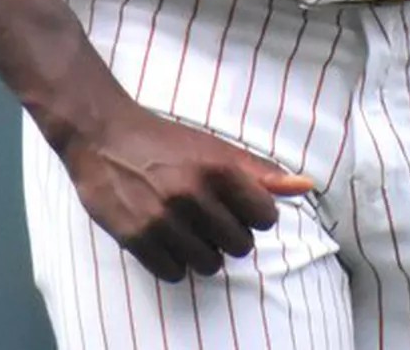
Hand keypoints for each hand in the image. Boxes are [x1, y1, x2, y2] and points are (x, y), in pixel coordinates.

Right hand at [56, 95, 314, 281]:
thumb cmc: (165, 142)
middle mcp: (192, 194)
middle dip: (229, 236)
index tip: (237, 207)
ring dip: (202, 252)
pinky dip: (173, 262)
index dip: (254, 216)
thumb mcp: (215, 148)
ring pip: (209, 265)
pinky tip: (165, 239)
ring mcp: (163, 218)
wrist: (104, 136)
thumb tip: (305, 186)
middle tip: (209, 219)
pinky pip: (174, 274)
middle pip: (240, 246)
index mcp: (218, 168)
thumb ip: (260, 172)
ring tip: (186, 229)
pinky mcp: (136, 237)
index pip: (265, 218)